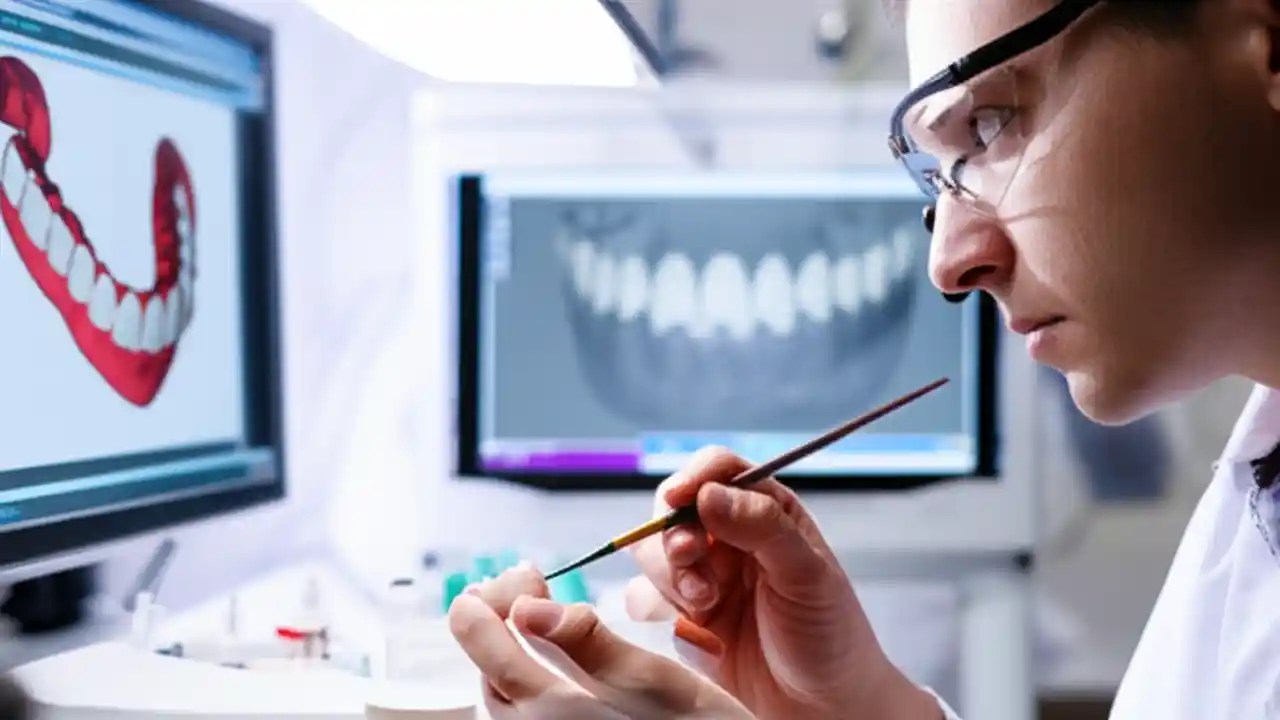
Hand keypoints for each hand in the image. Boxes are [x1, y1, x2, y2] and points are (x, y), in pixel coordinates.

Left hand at [448, 565, 755, 718]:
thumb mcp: (657, 682)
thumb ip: (587, 641)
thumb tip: (526, 609)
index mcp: (558, 716)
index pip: (494, 660)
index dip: (478, 619)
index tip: (476, 591)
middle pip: (495, 685)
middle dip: (494, 634)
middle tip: (513, 593)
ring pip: (510, 710)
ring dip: (508, 665)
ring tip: (526, 629)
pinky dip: (527, 694)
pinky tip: (551, 675)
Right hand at [627, 447, 940, 719]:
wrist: (822, 708)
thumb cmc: (830, 635)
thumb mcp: (807, 574)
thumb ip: (761, 527)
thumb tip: (709, 493)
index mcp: (767, 512)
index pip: (718, 470)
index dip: (693, 477)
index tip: (677, 500)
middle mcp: (729, 537)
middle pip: (673, 508)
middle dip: (674, 535)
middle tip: (690, 561)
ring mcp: (704, 575)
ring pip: (653, 552)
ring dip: (670, 577)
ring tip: (704, 606)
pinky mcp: (684, 616)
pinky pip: (645, 598)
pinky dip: (660, 612)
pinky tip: (700, 635)